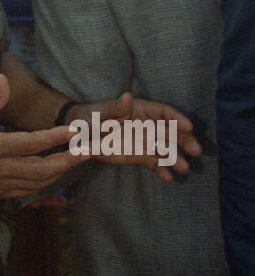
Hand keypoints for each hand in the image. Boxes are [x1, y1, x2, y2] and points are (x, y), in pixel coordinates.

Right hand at [0, 73, 86, 198]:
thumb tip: (4, 79)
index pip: (29, 144)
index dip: (54, 137)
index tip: (74, 129)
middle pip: (41, 169)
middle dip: (68, 160)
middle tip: (88, 150)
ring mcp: (0, 184)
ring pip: (39, 182)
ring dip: (61, 172)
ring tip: (79, 159)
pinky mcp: (1, 193)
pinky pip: (30, 190)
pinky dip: (48, 182)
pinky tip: (59, 172)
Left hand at [67, 92, 200, 182]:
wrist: (80, 136)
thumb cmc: (90, 117)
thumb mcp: (99, 112)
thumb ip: (113, 108)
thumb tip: (127, 97)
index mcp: (141, 109)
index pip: (164, 112)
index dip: (177, 119)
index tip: (189, 127)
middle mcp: (148, 125)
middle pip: (170, 132)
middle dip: (184, 140)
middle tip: (196, 150)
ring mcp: (145, 141)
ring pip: (165, 149)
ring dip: (176, 159)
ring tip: (184, 169)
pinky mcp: (140, 155)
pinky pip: (154, 163)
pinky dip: (162, 170)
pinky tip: (168, 178)